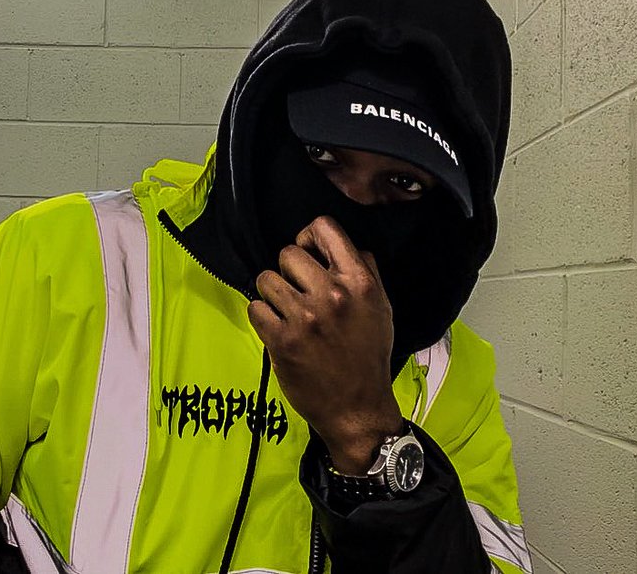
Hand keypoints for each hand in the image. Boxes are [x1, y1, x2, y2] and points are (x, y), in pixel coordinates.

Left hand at [246, 215, 403, 473]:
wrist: (357, 408)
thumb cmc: (368, 357)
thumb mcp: (381, 308)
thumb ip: (365, 272)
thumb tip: (344, 246)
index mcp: (360, 282)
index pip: (324, 227)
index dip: (308, 237)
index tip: (307, 256)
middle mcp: (333, 295)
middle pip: (288, 253)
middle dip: (288, 272)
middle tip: (297, 294)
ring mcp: (306, 318)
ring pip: (266, 279)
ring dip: (271, 294)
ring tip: (285, 312)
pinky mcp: (282, 340)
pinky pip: (255, 307)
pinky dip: (262, 317)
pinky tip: (277, 329)